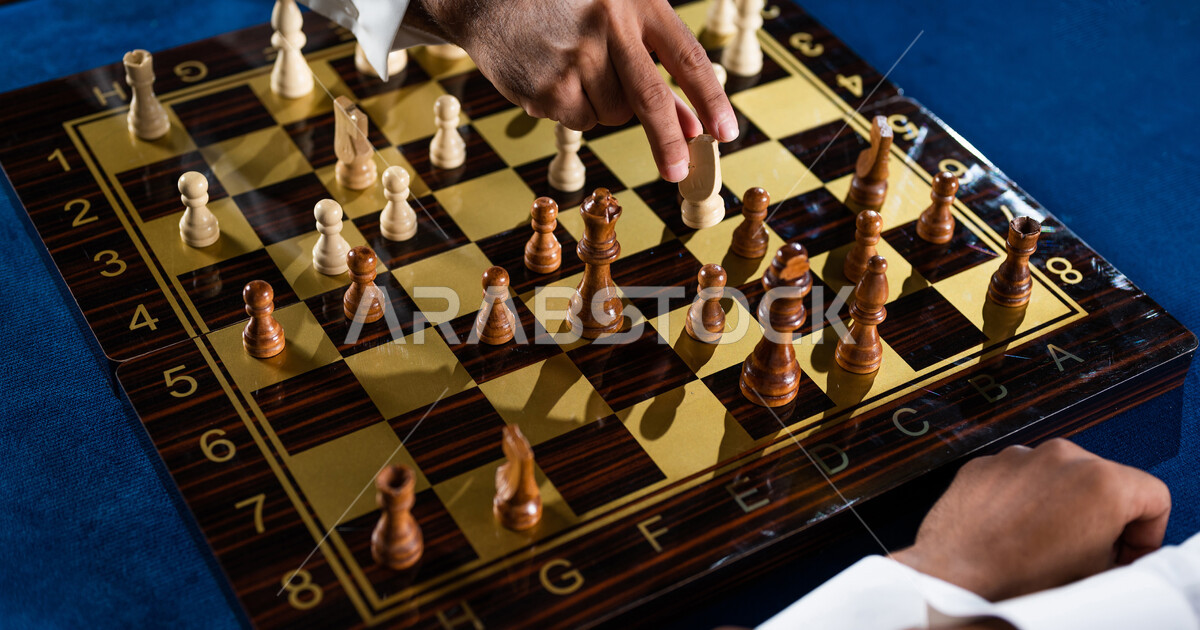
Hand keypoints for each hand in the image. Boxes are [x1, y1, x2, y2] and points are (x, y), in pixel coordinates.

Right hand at [417, 0, 737, 181]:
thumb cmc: (566, 6)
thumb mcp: (619, 19)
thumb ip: (658, 65)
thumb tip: (693, 125)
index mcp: (637, 0)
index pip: (686, 57)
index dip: (710, 99)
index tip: (726, 133)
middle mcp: (609, 23)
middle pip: (650, 98)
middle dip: (667, 141)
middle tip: (679, 171)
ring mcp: (575, 55)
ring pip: (614, 113)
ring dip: (605, 105)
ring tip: (578, 68)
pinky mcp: (547, 85)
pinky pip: (580, 121)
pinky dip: (574, 109)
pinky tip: (553, 76)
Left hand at [892, 439, 1169, 600]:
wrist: (955, 578)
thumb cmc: (1018, 580)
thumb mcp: (1096, 572)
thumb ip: (1117, 549)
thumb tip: (1114, 546)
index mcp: (1102, 482)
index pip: (1151, 495)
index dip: (1142, 533)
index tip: (1125, 551)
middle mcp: (1061, 458)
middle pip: (1104, 480)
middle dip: (1098, 515)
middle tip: (1083, 552)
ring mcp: (1019, 456)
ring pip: (1057, 475)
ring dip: (1057, 503)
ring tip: (1039, 543)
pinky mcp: (985, 463)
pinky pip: (1017, 476)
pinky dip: (1019, 498)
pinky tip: (1010, 531)